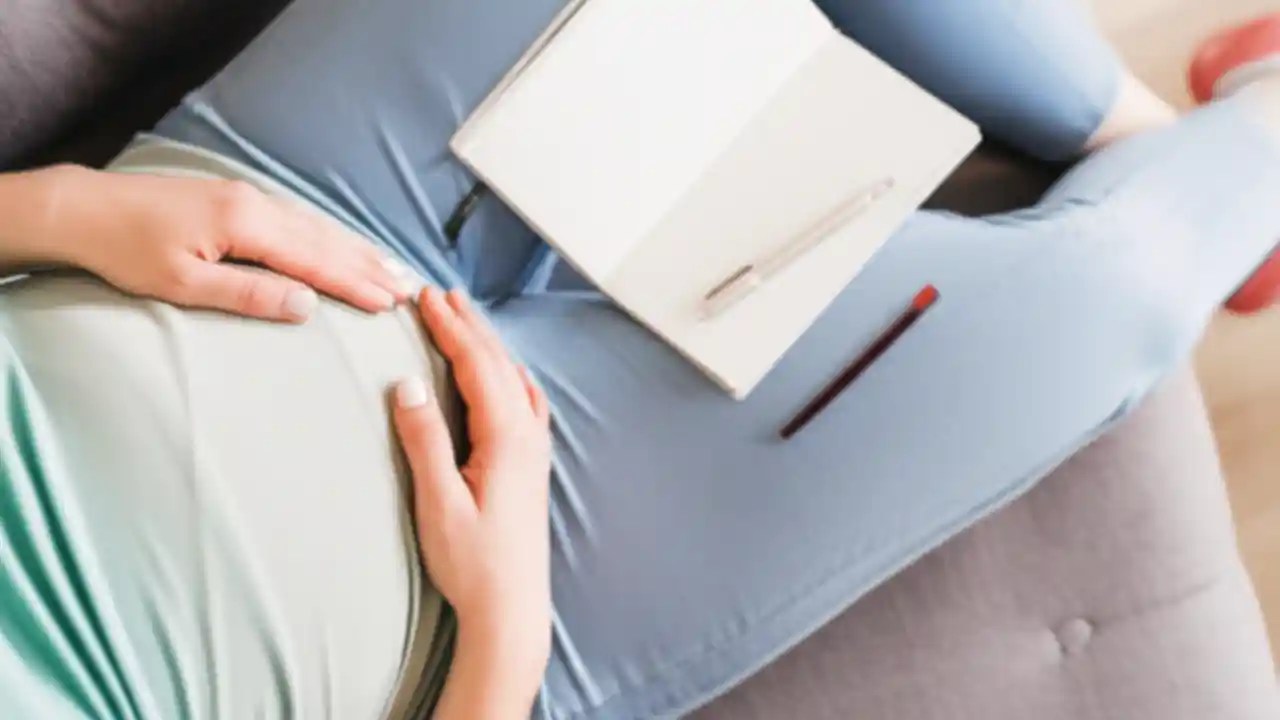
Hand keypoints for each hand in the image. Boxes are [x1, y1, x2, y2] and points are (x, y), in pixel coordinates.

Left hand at [37, 166, 414, 320]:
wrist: (85, 208)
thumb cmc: (128, 251)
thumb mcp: (185, 284)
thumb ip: (249, 294)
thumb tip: (307, 306)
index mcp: (245, 225)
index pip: (315, 261)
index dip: (356, 283)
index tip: (391, 302)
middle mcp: (255, 204)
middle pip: (325, 239)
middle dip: (369, 264)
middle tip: (408, 287)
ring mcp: (247, 196)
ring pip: (316, 226)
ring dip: (355, 248)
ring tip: (390, 266)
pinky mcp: (237, 198)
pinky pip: (298, 218)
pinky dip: (328, 235)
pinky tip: (341, 244)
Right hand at [392, 287, 551, 716]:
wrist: (512, 608)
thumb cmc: (472, 562)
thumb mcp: (437, 503)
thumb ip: (424, 441)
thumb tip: (408, 383)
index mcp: (506, 438)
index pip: (477, 365)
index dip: (449, 328)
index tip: (425, 297)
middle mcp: (528, 436)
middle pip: (499, 364)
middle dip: (468, 325)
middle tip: (440, 292)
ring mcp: (535, 451)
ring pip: (514, 379)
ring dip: (487, 345)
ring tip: (464, 319)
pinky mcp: (532, 466)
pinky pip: (525, 402)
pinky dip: (507, 374)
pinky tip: (503, 375)